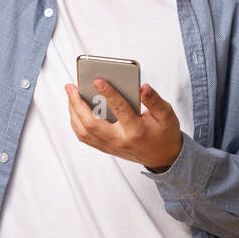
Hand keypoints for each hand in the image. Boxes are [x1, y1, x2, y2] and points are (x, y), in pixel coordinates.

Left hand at [64, 79, 183, 171]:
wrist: (164, 158)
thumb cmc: (165, 133)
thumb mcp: (167, 115)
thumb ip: (155, 100)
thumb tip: (143, 87)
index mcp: (137, 131)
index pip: (120, 110)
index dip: (109, 93)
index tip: (97, 80)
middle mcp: (120, 140)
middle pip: (91, 124)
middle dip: (77, 104)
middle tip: (71, 87)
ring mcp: (111, 146)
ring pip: (84, 132)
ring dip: (73, 112)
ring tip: (71, 94)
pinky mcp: (106, 148)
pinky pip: (85, 137)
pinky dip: (76, 122)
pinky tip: (75, 108)